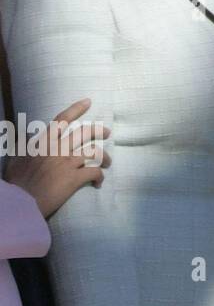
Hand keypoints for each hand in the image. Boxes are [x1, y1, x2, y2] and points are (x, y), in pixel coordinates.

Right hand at [2, 98, 110, 218]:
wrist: (19, 204)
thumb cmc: (16, 183)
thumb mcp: (15, 160)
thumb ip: (22, 147)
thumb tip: (23, 136)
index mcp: (43, 143)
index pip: (61, 119)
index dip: (76, 109)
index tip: (88, 101)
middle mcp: (57, 149)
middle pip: (84, 132)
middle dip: (98, 130)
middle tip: (106, 132)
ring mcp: (67, 162)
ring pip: (95, 151)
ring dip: (104, 157)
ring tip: (107, 162)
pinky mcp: (75, 178)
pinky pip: (95, 172)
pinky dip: (100, 177)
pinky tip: (99, 182)